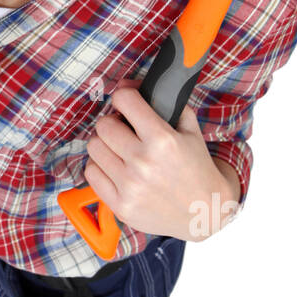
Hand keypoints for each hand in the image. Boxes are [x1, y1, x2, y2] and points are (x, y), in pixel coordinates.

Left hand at [83, 80, 240, 241]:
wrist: (206, 212)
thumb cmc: (197, 168)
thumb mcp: (191, 130)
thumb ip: (165, 103)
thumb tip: (130, 84)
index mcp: (162, 140)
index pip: (123, 100)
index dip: (124, 96)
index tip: (126, 101)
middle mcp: (143, 162)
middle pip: (103, 125)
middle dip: (114, 122)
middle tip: (124, 129)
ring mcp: (130, 186)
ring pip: (93, 148)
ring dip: (105, 145)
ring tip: (119, 149)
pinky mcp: (121, 205)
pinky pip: (91, 173)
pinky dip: (100, 167)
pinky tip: (115, 168)